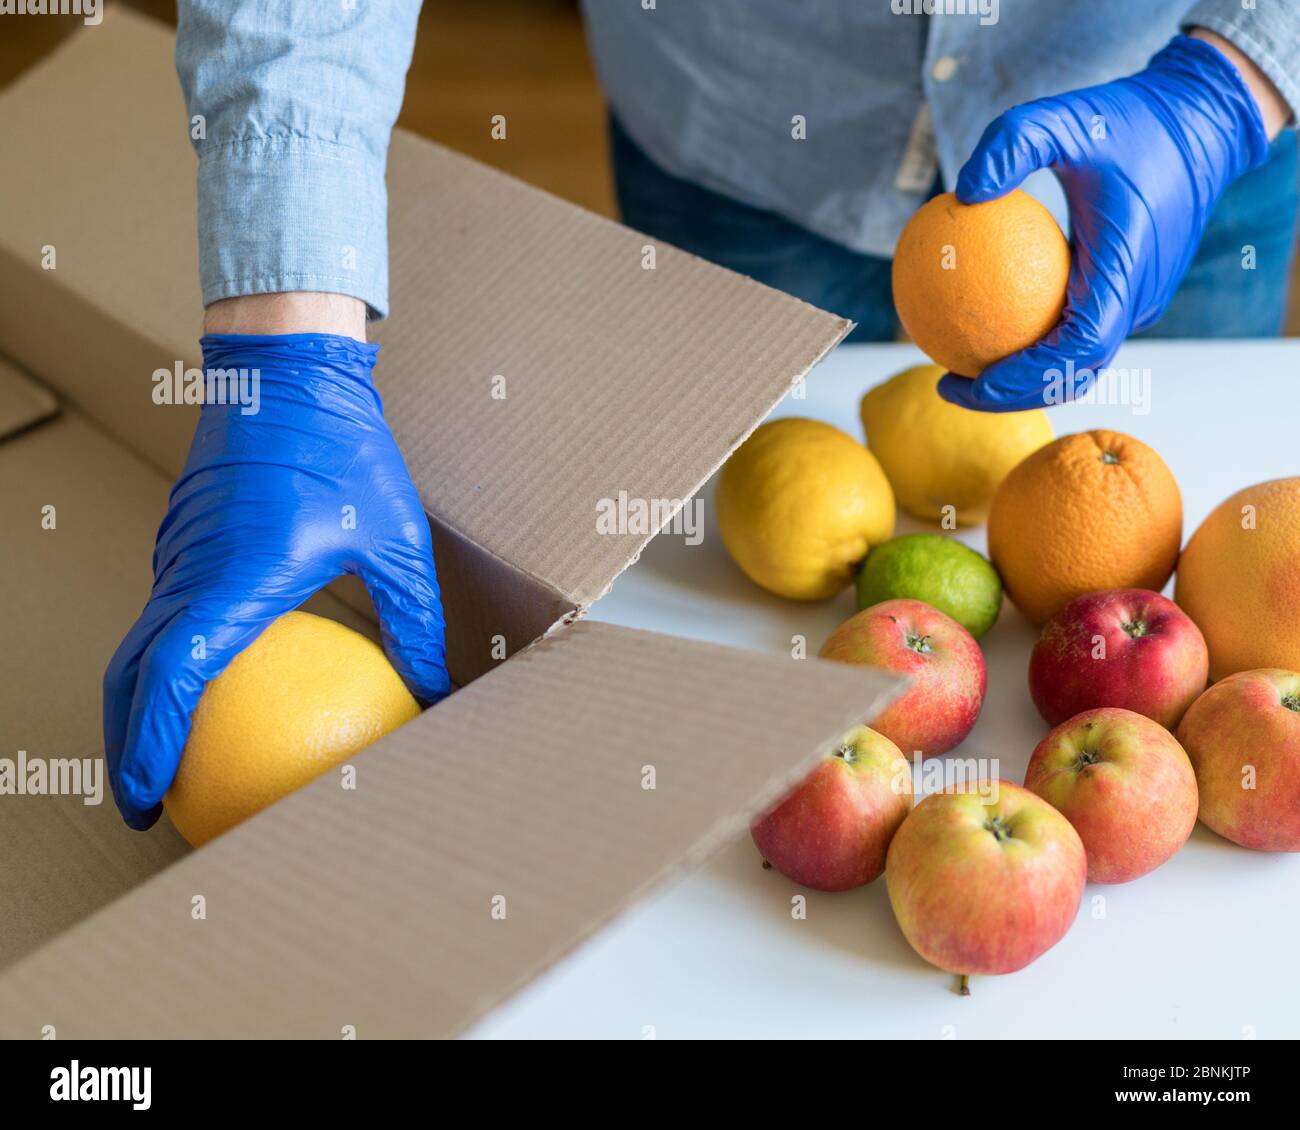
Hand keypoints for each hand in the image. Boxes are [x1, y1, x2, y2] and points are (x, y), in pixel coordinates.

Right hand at [104, 332, 449, 828]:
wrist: (288, 367)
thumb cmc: (345, 448)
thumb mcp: (396, 542)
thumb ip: (414, 623)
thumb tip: (436, 691)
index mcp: (234, 578)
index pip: (173, 676)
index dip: (151, 743)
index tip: (150, 796)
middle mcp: (190, 571)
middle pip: (133, 674)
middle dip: (129, 744)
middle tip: (149, 800)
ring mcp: (178, 552)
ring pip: (140, 642)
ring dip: (141, 703)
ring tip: (166, 755)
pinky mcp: (184, 538)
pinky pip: (162, 611)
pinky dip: (161, 660)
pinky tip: (202, 682)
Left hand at [938, 33, 1271, 411]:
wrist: (1201, 121)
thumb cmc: (1130, 118)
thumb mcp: (1065, 116)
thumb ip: (1012, 144)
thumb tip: (961, 194)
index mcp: (1126, 270)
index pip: (1077, 350)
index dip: (1025, 379)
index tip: (969, 381)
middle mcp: (1137, 297)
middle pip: (1074, 374)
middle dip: (1012, 394)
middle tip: (947, 385)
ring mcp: (1138, 300)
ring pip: (1079, 361)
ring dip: (1025, 377)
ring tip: (961, 367)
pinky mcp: (1132, 293)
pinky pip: (1081, 331)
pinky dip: (1037, 345)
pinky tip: (984, 322)